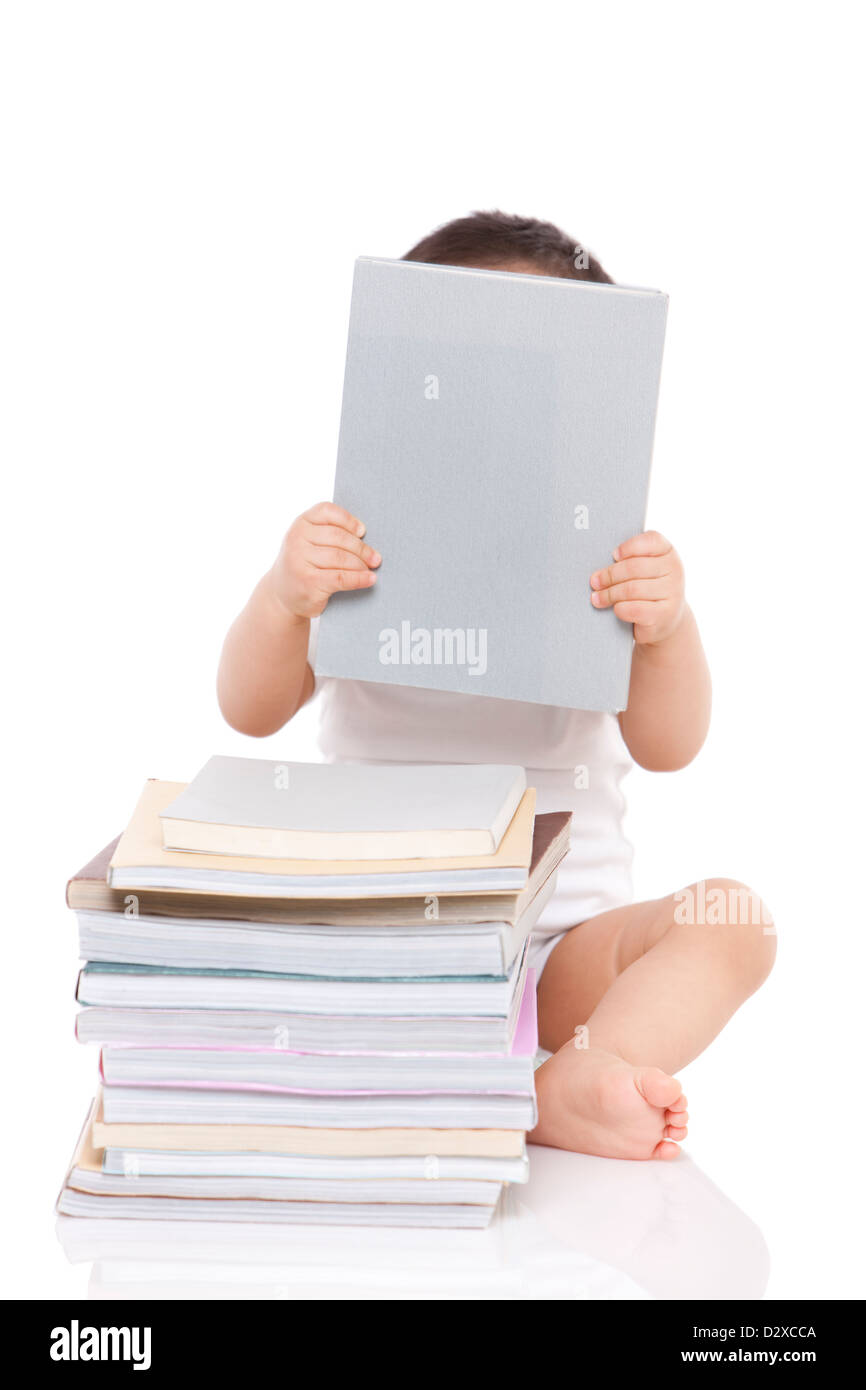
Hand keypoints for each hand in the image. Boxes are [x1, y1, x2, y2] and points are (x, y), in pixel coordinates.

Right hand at [267, 502, 380, 619]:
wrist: (282, 596)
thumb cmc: (303, 565)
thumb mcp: (308, 542)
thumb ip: (328, 532)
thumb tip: (364, 534)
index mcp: (300, 523)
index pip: (327, 511)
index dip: (348, 520)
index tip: (362, 532)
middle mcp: (296, 539)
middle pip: (338, 537)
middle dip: (361, 548)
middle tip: (376, 558)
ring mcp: (300, 560)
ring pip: (341, 558)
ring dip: (361, 564)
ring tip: (371, 569)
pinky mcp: (309, 582)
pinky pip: (341, 577)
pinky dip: (359, 578)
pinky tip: (370, 579)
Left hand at [590, 530, 684, 645]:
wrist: (666, 620)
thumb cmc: (647, 589)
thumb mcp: (644, 570)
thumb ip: (629, 560)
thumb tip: (598, 566)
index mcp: (668, 552)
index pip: (650, 541)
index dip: (629, 547)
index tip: (613, 555)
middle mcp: (675, 569)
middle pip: (634, 567)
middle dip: (610, 575)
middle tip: (594, 582)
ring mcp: (673, 592)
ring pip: (632, 589)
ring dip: (609, 594)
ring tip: (597, 598)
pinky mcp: (665, 614)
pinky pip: (635, 609)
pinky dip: (620, 609)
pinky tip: (615, 609)